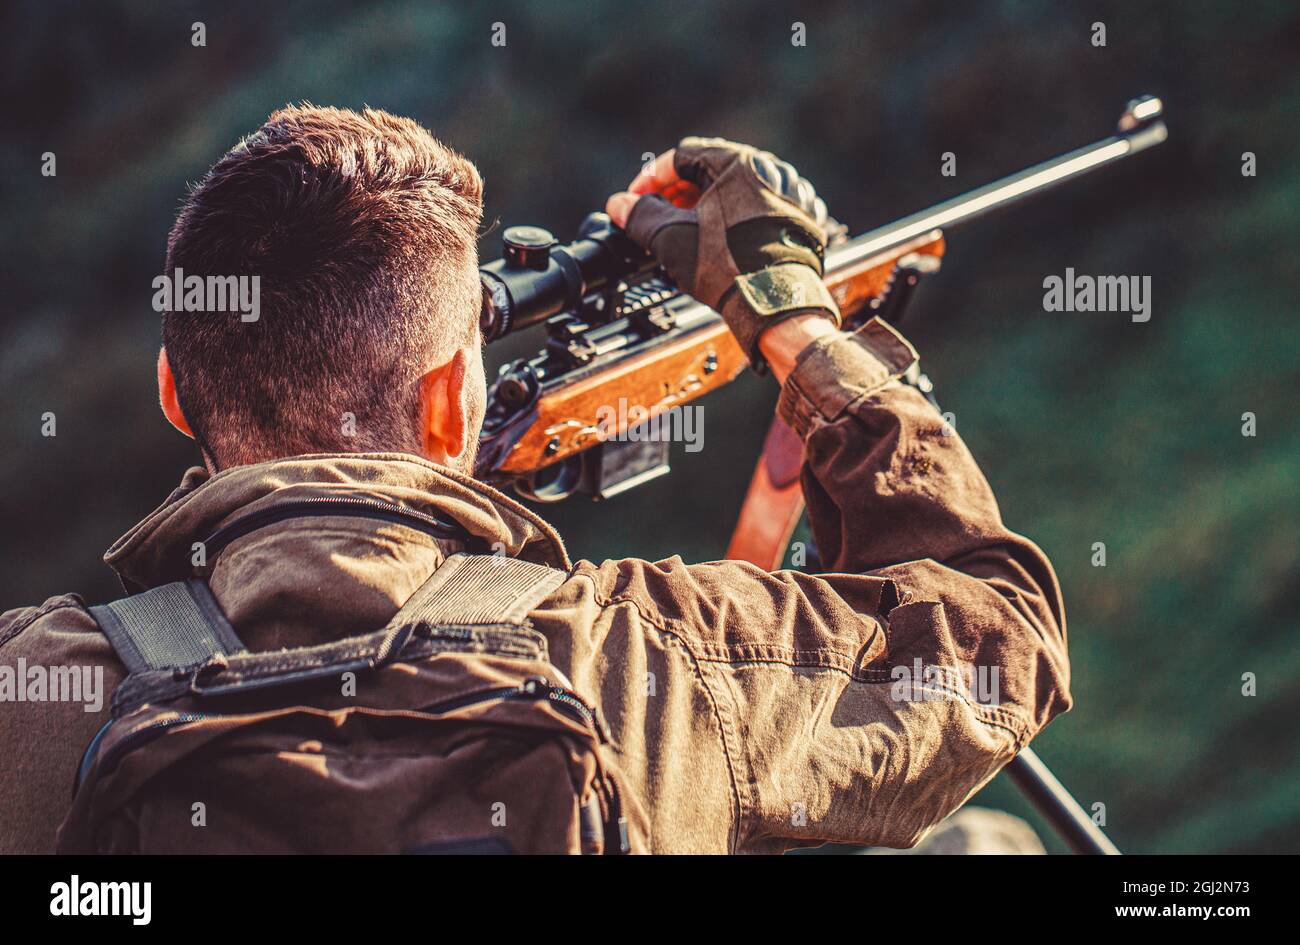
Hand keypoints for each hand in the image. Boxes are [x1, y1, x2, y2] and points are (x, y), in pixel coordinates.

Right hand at [606, 139, 841, 368]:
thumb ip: (640, 216)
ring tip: (687, 231)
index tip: (636, 200)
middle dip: (677, 193)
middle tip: (659, 216)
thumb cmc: (730, 269)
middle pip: (708, 170)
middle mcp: (768, 169)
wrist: (776, 303)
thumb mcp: (672, 238)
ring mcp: (788, 194)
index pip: (680, 157)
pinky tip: (720, 239)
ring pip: (734, 189)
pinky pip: (758, 208)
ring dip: (705, 204)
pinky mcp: (798, 218)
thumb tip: (619, 204)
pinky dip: (734, 218)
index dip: (650, 179)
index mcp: (737, 163)